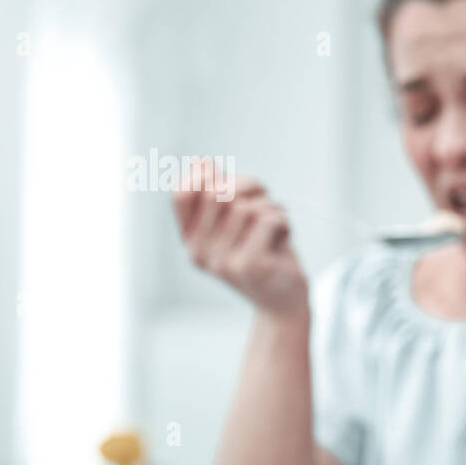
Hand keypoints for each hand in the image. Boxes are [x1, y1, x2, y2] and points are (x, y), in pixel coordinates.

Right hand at [171, 156, 307, 316]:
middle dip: (248, 185)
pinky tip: (284, 238)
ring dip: (271, 208)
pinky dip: (283, 221)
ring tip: (276, 226)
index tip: (225, 174)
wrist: (283, 303)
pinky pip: (267, 220)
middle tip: (265, 196)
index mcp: (191, 240)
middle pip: (217, 193)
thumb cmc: (263, 255)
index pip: (181, 195)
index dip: (203, 174)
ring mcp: (223, 262)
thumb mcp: (237, 224)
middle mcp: (200, 253)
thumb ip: (218, 195)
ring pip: (247, 207)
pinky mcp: (251, 266)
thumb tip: (201, 161)